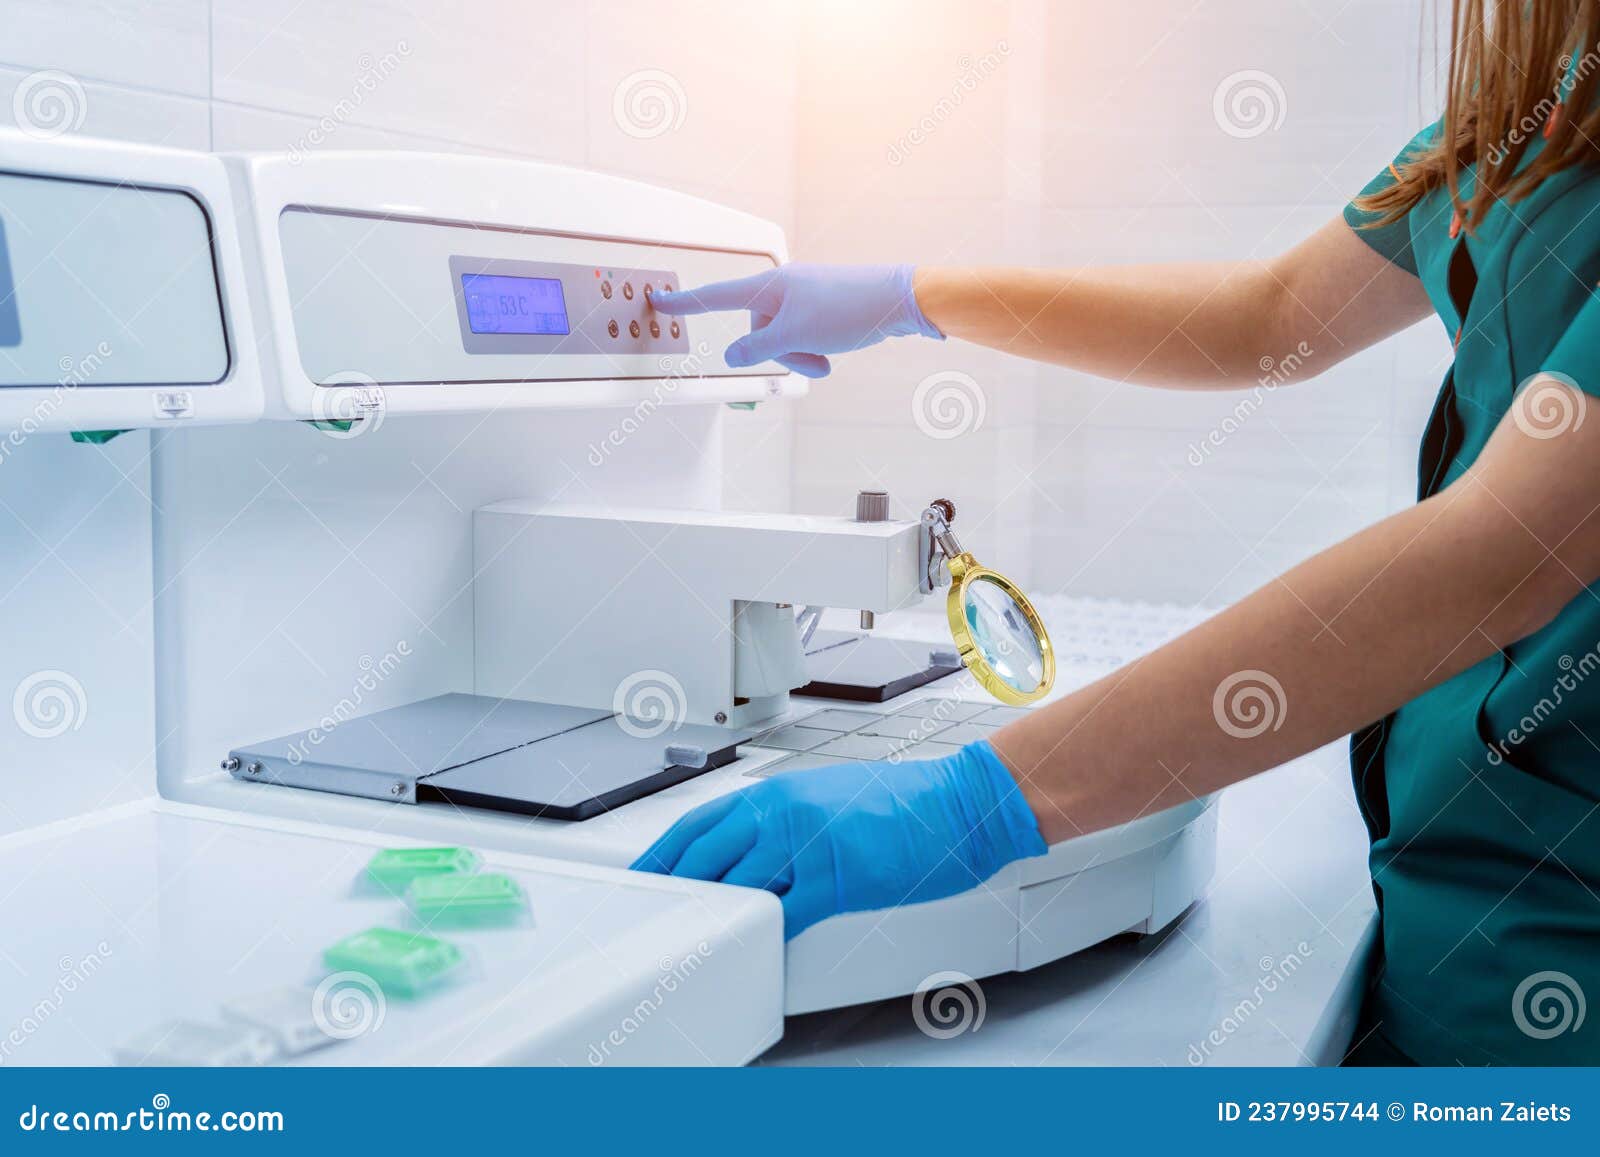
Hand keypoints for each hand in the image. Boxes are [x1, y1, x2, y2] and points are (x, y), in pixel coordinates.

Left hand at [630, 741, 1045, 937]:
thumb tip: (745, 852)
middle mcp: (783, 814)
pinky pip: (784, 915)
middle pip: (703, 858)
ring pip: (735, 887)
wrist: (958, 803)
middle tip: (658, 917)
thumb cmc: (901, 804)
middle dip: (675, 891)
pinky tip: (758, 947)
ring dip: (715, 915)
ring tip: (697, 940)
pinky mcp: (837, 881)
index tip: (643, 876)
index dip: (661, 856)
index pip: (696, 824)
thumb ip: (780, 822)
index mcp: (777, 793)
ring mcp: (807, 846)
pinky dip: (766, 934)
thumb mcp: (824, 798)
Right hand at [649, 263, 942, 378]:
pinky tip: (833, 352)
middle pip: (758, 330)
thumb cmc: (848, 308)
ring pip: (783, 337)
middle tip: (810, 357)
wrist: (898, 299)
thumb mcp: (794, 335)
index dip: (686, 303)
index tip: (659, 299)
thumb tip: (731, 355)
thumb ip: (757, 348)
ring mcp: (803, 296)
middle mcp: (783, 287)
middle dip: (779, 352)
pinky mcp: (822, 305)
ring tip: (825, 358)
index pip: (716, 296)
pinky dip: (814, 348)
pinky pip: (804, 334)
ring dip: (800, 355)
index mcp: (768, 286)